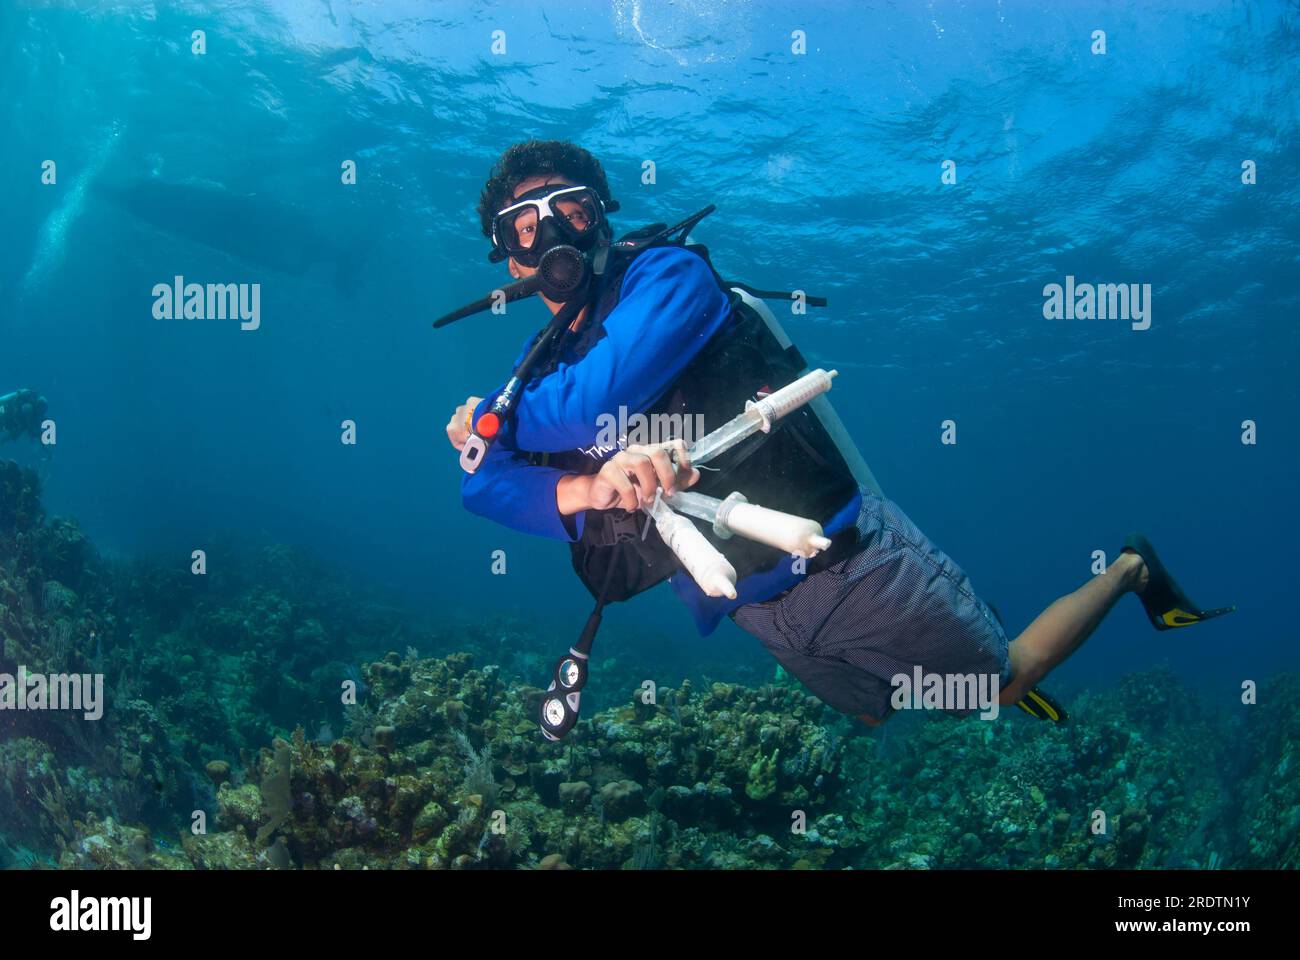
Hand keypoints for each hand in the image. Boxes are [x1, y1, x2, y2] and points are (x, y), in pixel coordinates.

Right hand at [445, 396, 483, 450]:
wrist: (487, 419)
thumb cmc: (478, 436)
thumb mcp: (472, 446)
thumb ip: (471, 447)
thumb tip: (474, 453)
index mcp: (451, 429)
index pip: (456, 441)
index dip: (465, 446)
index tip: (473, 448)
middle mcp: (453, 417)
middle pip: (460, 427)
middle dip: (467, 432)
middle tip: (478, 437)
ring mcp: (462, 408)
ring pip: (465, 416)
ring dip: (471, 420)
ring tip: (482, 426)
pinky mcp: (471, 400)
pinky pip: (473, 407)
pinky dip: (476, 411)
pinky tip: (484, 415)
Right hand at [585, 439, 699, 511]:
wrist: (604, 497)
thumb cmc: (632, 490)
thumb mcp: (658, 488)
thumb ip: (676, 482)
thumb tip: (696, 474)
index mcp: (651, 452)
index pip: (673, 443)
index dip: (682, 456)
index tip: (685, 474)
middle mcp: (637, 451)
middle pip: (657, 452)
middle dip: (667, 475)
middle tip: (668, 493)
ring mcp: (621, 458)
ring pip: (641, 463)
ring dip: (649, 486)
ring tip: (648, 500)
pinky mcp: (608, 470)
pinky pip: (624, 483)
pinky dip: (631, 499)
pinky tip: (632, 506)